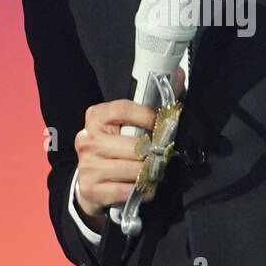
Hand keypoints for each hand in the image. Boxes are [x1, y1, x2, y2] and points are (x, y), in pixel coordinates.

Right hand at [73, 62, 186, 223]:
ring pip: (134, 170)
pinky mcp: (91, 188)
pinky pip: (129, 190)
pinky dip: (142, 190)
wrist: (91, 182)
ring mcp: (87, 165)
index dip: (146, 115)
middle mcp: (88, 139)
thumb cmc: (116, 147)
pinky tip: (141, 186)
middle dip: (154, 153)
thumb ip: (154, 101)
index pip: (123, 108)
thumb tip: (178, 74)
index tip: (161, 124)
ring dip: (150, 174)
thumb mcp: (129, 124)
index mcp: (96, 117)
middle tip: (161, 156)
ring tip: (152, 171)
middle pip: (135, 146)